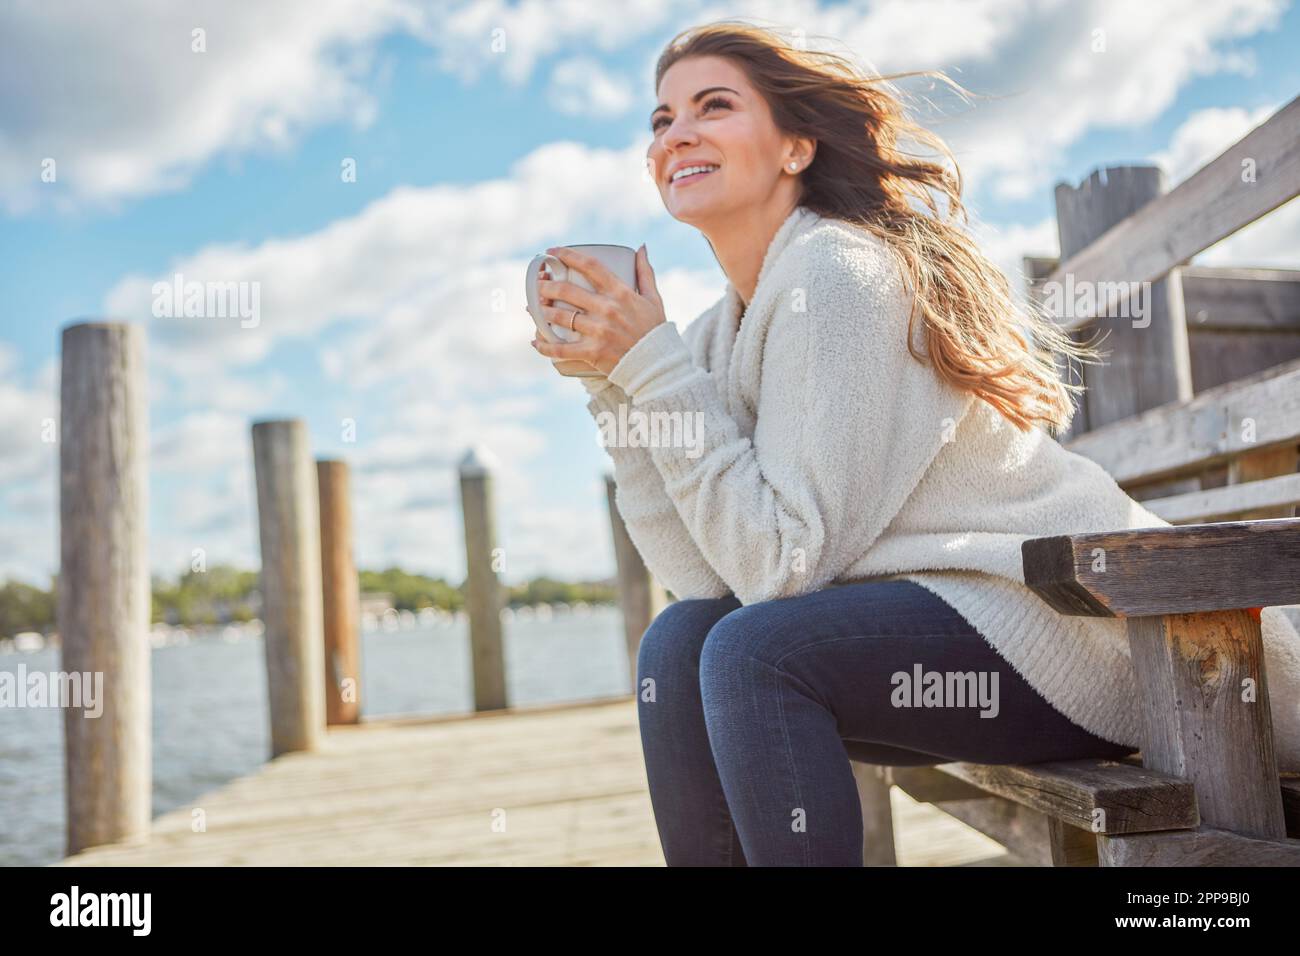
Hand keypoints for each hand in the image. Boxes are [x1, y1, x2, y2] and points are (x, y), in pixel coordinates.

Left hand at [531, 244, 665, 375]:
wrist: (657, 364)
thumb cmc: (654, 330)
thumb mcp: (653, 299)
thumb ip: (645, 272)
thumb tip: (640, 248)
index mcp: (621, 293)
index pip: (590, 266)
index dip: (568, 255)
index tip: (553, 252)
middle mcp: (607, 309)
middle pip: (567, 290)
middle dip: (547, 284)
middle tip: (539, 284)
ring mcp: (598, 331)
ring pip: (560, 316)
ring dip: (542, 311)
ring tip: (534, 308)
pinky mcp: (592, 352)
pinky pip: (562, 349)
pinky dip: (545, 347)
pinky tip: (535, 343)